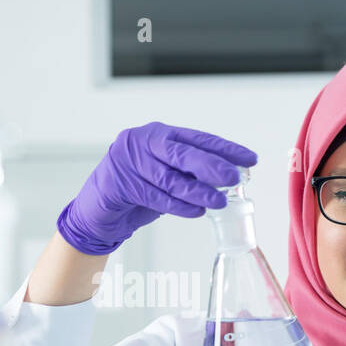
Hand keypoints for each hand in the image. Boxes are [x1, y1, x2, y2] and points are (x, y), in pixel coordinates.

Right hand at [56, 122, 256, 254]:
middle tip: (234, 177)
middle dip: (212, 166)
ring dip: (198, 191)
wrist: (97, 210)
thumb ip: (189, 172)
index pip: (198, 138)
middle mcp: (142, 142)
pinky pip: (156, 196)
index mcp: (158, 134)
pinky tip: (196, 211)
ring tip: (219, 200)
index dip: (225, 149)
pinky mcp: (120, 184)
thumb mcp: (166, 175)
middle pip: (182, 153)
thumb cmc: (135, 190)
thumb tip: (229, 176)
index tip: (249, 159)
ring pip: (170, 178)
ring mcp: (128, 161)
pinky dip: (179, 206)